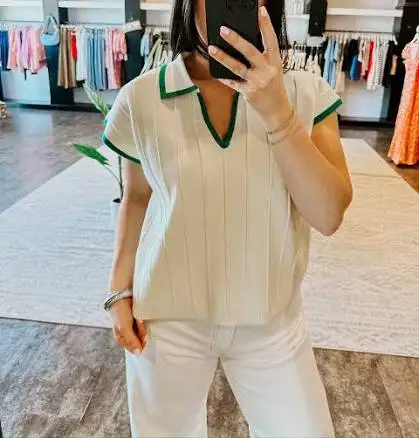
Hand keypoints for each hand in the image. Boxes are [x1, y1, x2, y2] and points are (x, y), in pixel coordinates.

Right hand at [109, 298, 146, 355]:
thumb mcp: (124, 328)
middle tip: (138, 323)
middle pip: (139, 340)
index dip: (139, 343)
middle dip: (141, 332)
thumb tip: (138, 353)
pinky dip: (142, 322)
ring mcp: (132, 328)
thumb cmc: (120, 312)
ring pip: (142, 333)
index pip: (134, 348)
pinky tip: (139, 317)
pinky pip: (143, 325)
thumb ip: (131, 340)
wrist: (122, 296)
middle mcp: (126, 335)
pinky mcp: (136, 322)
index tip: (142, 337)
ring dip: (141, 326)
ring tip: (137, 318)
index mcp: (121, 338)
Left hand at [208, 6, 292, 131]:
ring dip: (223, 57)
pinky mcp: (249, 92)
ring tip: (212, 49)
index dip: (266, 25)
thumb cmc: (275, 89)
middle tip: (223, 30)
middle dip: (235, 39)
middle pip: (250, 51)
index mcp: (275, 62)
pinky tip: (216, 72)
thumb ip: (262, 58)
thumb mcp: (274, 70)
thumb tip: (243, 46)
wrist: (277, 110)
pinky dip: (224, 77)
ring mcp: (257, 82)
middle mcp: (267, 70)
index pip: (271, 40)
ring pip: (237, 67)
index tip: (261, 11)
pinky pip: (233, 83)